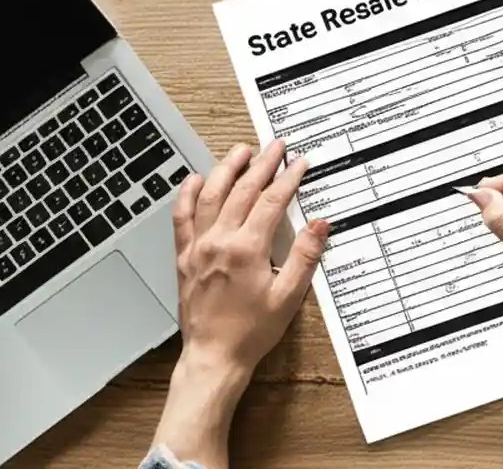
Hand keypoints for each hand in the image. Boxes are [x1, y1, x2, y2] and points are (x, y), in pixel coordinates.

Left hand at [172, 140, 328, 377]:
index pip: (271, 201)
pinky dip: (188, 194)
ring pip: (211, 195)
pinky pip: (182, 217)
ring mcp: (198, 247)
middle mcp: (219, 241)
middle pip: (242, 191)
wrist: (214, 357)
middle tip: (275, 146)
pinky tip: (196, 179)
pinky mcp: (184, 257)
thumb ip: (304, 257)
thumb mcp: (288, 297)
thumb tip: (320, 225)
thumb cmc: (250, 332)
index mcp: (247, 249)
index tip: (299, 163)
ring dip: (227, 168)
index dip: (288, 178)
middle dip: (262, 164)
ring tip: (241, 151)